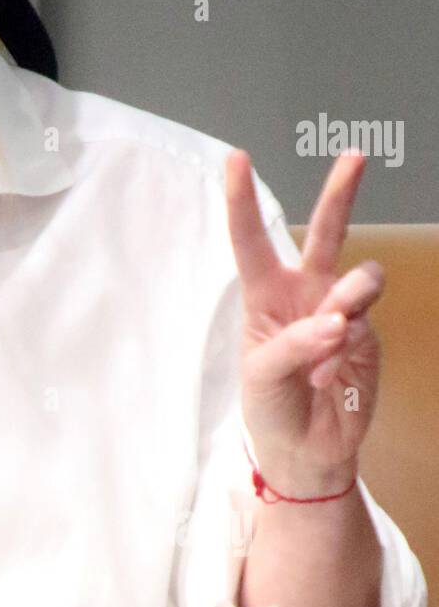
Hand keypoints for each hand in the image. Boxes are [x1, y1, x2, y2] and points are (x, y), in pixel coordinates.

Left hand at [225, 148, 382, 495]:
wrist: (306, 450)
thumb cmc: (269, 406)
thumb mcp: (262, 376)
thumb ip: (295, 344)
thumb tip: (339, 321)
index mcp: (264, 294)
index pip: (252, 240)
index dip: (243, 201)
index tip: (237, 158)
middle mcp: (305, 293)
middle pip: (324, 232)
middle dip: (341, 193)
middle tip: (355, 157)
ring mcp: (342, 311)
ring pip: (360, 275)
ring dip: (351, 293)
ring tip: (337, 325)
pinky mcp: (370, 336)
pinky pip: (369, 320)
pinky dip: (350, 344)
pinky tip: (333, 372)